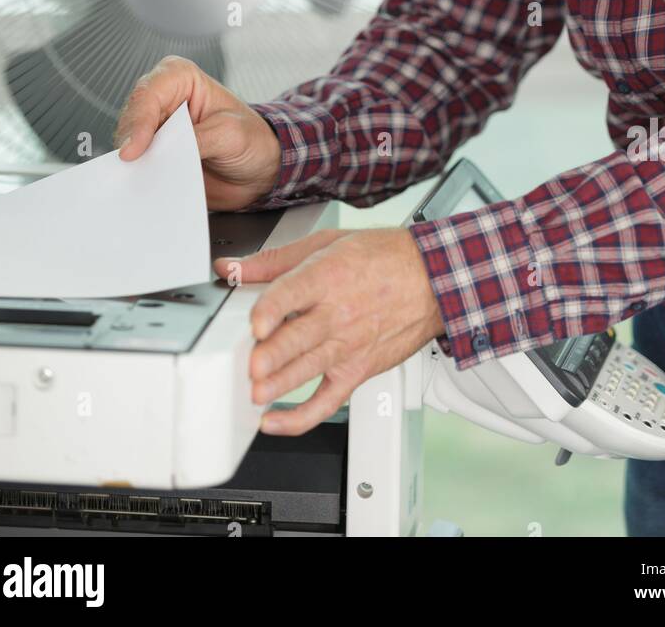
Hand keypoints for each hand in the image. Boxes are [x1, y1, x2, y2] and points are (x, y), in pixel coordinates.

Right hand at [113, 55, 281, 209]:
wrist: (261, 169)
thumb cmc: (252, 139)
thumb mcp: (229, 134)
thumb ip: (196, 140)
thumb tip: (163, 151)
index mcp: (180, 77)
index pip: (148, 95)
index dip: (138, 123)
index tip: (134, 151)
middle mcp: (163, 99)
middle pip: (131, 118)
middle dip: (131, 144)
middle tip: (136, 168)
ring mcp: (156, 128)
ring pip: (128, 143)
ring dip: (134, 162)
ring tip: (143, 178)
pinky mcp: (155, 153)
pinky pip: (137, 165)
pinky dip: (139, 175)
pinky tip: (145, 185)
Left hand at [213, 227, 445, 434]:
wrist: (432, 278)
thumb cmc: (383, 258)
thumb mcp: (327, 242)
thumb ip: (274, 260)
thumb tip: (232, 268)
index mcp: (327, 275)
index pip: (296, 293)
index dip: (274, 309)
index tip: (256, 322)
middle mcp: (337, 313)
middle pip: (300, 337)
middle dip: (274, 355)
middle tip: (252, 367)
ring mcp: (348, 345)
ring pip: (309, 369)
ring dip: (281, 384)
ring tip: (256, 394)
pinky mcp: (357, 369)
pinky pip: (328, 400)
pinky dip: (302, 416)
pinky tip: (275, 420)